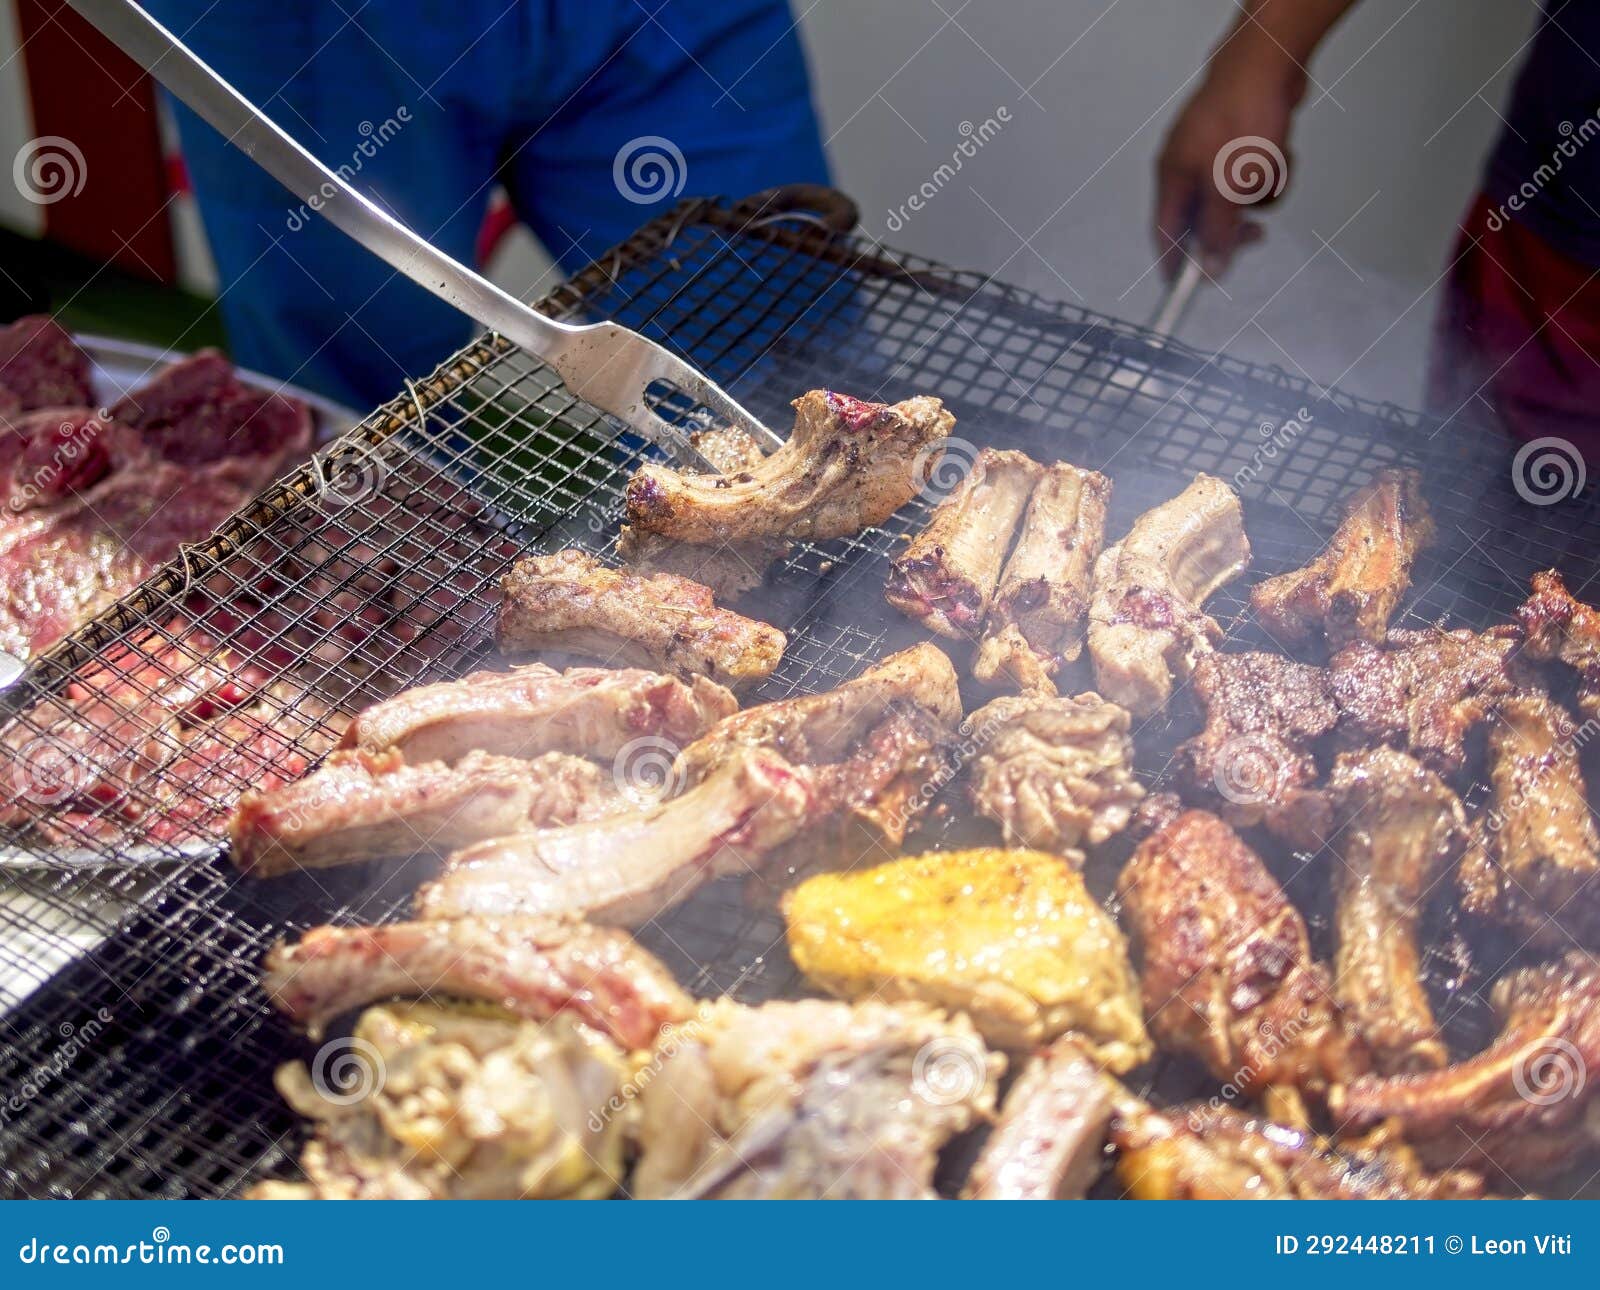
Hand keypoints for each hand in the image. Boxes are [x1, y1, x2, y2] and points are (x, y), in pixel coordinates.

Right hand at [1154, 47, 1302, 280]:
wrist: (1270, 63)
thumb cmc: (1240, 117)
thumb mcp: (1227, 187)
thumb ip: (1216, 232)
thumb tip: (1209, 269)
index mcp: (1173, 177)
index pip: (1165, 234)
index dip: (1174, 264)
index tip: (1186, 289)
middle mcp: (1189, 167)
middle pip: (1205, 219)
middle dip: (1233, 226)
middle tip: (1255, 234)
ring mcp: (1216, 155)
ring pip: (1237, 200)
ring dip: (1260, 195)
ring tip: (1271, 170)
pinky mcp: (1242, 144)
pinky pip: (1255, 178)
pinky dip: (1271, 173)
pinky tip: (1280, 153)